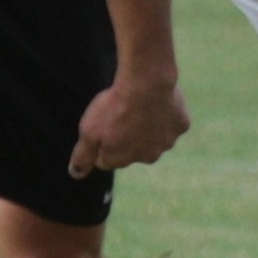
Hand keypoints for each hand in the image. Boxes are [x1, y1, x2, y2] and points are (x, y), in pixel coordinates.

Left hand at [68, 71, 188, 177]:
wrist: (146, 82)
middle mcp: (147, 157)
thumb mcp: (88, 132)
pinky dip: (166, 111)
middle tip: (121, 111)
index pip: (107, 158)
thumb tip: (76, 175)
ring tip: (140, 102)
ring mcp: (167, 142)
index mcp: (122, 160)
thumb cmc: (115, 106)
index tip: (102, 123)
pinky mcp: (181, 125)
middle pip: (134, 148)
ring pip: (155, 135)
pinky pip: (172, 120)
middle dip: (128, 135)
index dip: (102, 141)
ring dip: (148, 125)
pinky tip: (158, 98)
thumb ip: (82, 156)